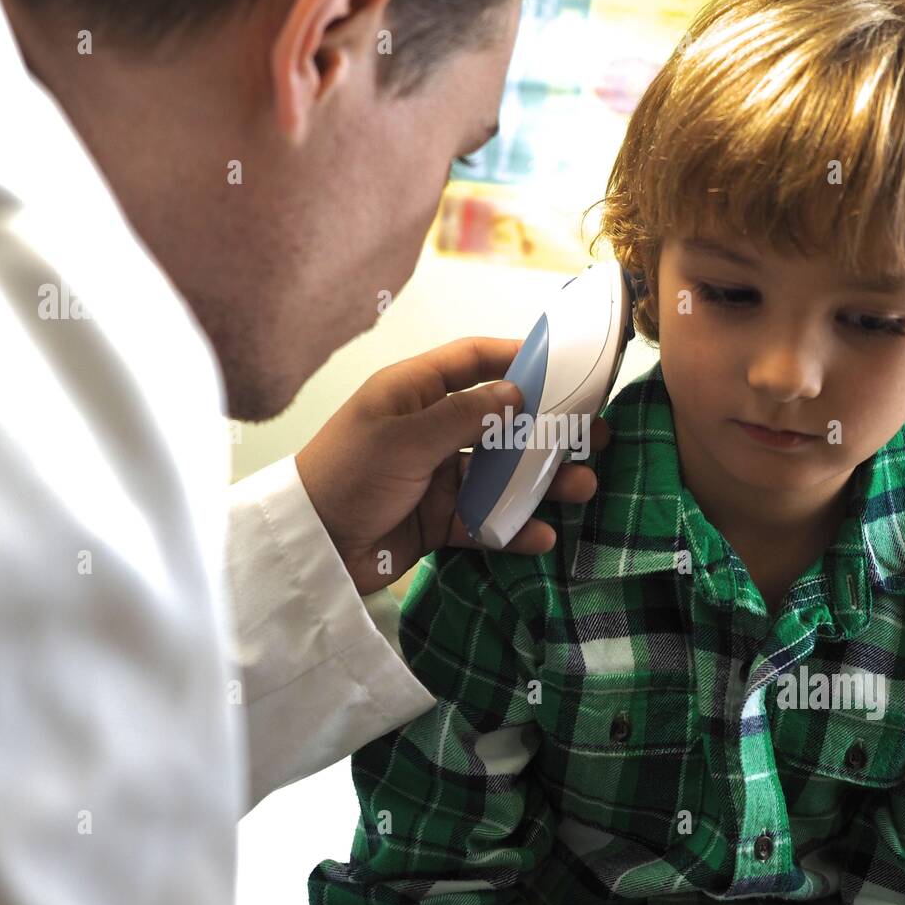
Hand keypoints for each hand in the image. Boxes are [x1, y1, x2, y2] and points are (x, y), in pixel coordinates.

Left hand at [295, 337, 610, 594]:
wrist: (310, 549)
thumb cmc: (348, 476)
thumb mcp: (404, 438)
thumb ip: (464, 416)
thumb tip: (516, 393)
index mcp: (413, 393)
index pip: (472, 361)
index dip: (516, 356)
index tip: (565, 363)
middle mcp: (428, 429)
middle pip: (498, 421)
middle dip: (546, 430)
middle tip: (594, 436)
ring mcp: (435, 476)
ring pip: (499, 474)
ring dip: (539, 482)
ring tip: (582, 488)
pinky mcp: (437, 520)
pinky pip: (484, 519)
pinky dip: (512, 527)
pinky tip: (541, 535)